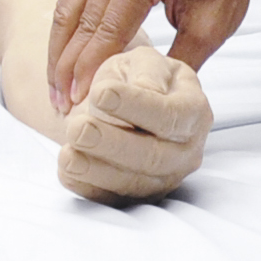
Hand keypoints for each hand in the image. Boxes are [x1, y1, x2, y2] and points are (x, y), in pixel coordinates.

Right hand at [46, 0, 257, 109]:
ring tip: (55, 87)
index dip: (91, 70)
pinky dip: (66, 28)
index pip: (107, 29)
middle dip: (68, 66)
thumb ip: (178, 62)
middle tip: (62, 103)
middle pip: (81, 21)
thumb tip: (149, 99)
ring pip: (68, 8)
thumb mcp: (211, 26)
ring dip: (59, 50)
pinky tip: (62, 55)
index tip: (80, 101)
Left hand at [56, 48, 210, 204]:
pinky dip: (87, 187)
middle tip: (78, 129)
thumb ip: (146, 73)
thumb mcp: (142, 61)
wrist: (119, 103)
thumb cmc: (135, 78)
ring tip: (67, 153)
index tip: (101, 93)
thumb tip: (145, 90)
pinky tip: (66, 170)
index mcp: (193, 110)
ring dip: (96, 170)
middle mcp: (186, 150)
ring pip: (133, 183)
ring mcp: (165, 178)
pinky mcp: (138, 197)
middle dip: (113, 144)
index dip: (136, 106)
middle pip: (153, 157)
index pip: (170, 115)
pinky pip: (113, 199)